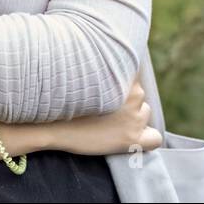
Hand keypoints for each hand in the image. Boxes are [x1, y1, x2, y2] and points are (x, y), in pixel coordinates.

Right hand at [47, 79, 162, 156]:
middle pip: (139, 97)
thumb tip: (120, 62)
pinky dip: (147, 139)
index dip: (121, 85)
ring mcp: (135, 118)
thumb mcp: (87, 73)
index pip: (134, 77)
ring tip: (107, 123)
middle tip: (104, 110)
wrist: (49, 124)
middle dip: (126, 102)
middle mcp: (135, 95)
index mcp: (125, 75)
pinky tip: (132, 139)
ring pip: (144, 114)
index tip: (108, 91)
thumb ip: (107, 70)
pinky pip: (154, 139)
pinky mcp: (132, 140)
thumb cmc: (64, 96)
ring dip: (132, 118)